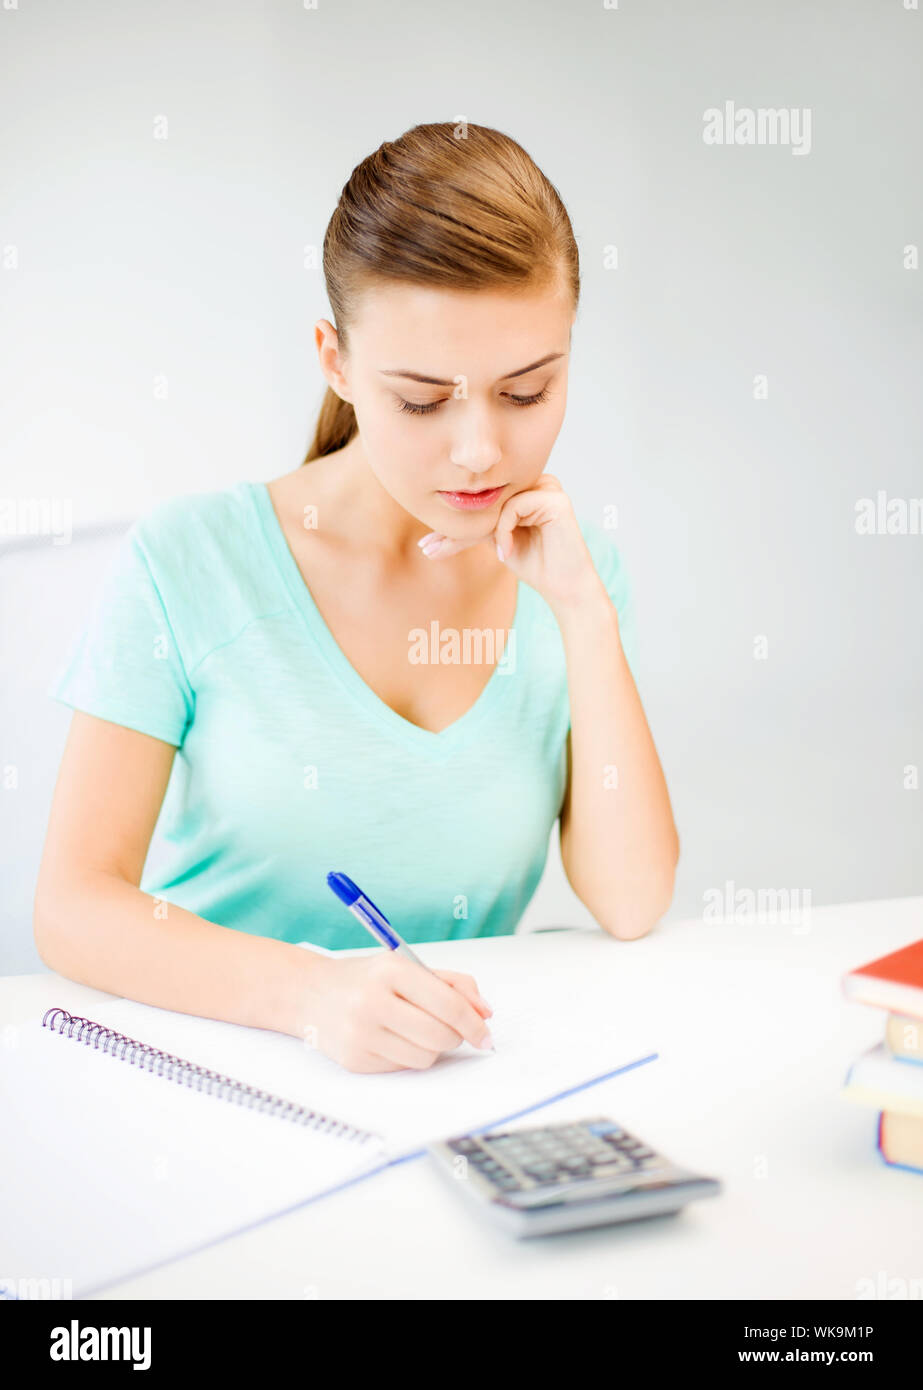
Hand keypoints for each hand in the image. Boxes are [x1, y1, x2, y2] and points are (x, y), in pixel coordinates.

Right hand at [298, 954, 493, 1072]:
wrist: (308, 993)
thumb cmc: (363, 979)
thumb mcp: (405, 966)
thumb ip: (451, 984)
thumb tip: (485, 1012)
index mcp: (390, 971)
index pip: (449, 1005)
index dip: (474, 1024)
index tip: (485, 1033)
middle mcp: (372, 1002)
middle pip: (441, 1036)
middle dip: (455, 1037)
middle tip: (449, 1029)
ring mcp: (360, 1034)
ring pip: (425, 1058)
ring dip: (431, 1048)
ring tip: (413, 1029)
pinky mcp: (355, 1060)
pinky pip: (402, 1068)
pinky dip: (407, 1056)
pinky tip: (391, 1038)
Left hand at [417, 474, 602, 611]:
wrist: (564, 588)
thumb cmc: (535, 564)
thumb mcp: (496, 541)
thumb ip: (476, 526)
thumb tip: (433, 532)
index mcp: (524, 487)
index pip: (481, 501)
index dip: (453, 524)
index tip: (427, 545)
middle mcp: (536, 481)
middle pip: (485, 501)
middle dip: (455, 529)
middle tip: (430, 549)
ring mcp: (548, 486)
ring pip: (495, 503)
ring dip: (477, 531)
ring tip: (485, 554)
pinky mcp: (556, 498)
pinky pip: (514, 507)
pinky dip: (503, 531)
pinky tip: (505, 552)